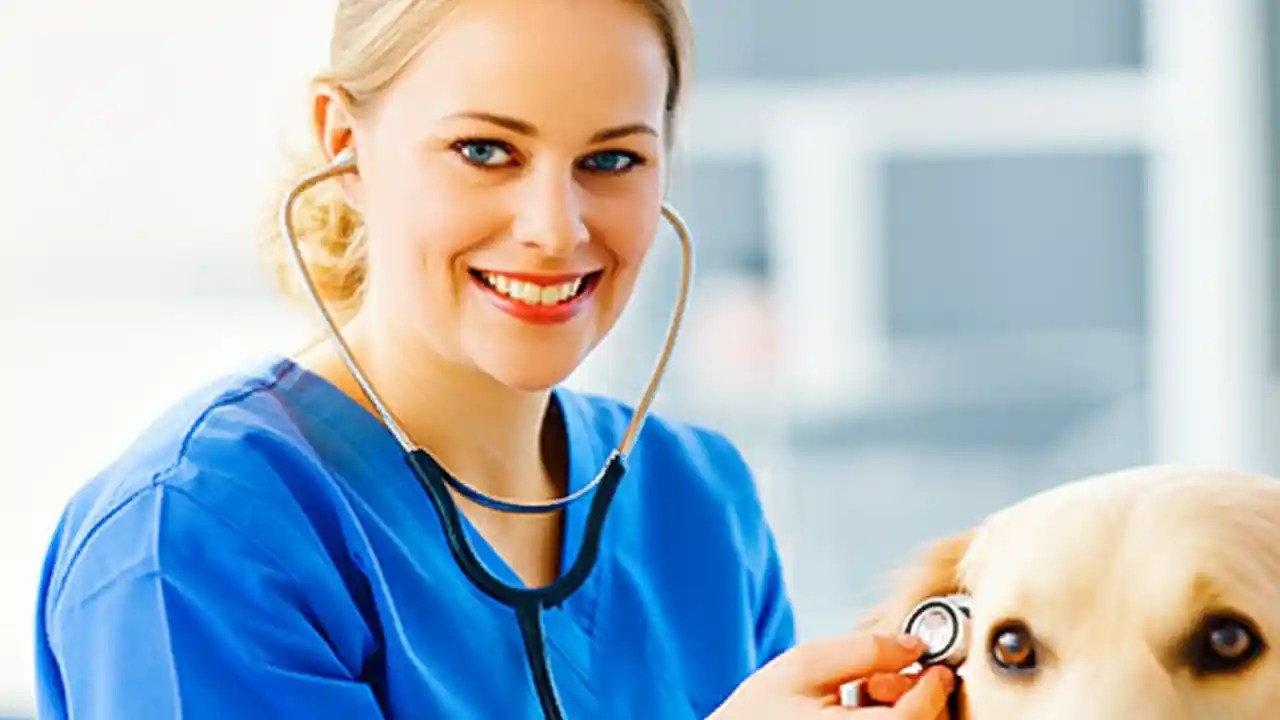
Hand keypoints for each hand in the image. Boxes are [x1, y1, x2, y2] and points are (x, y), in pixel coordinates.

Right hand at [708, 633, 954, 718]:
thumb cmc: (758, 712)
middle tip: (880, 681)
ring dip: (904, 714)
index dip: (932, 690)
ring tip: (862, 698)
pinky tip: (861, 714)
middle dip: (915, 701)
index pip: (911, 718)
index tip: (938, 669)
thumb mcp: (804, 665)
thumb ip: (863, 651)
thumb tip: (913, 646)